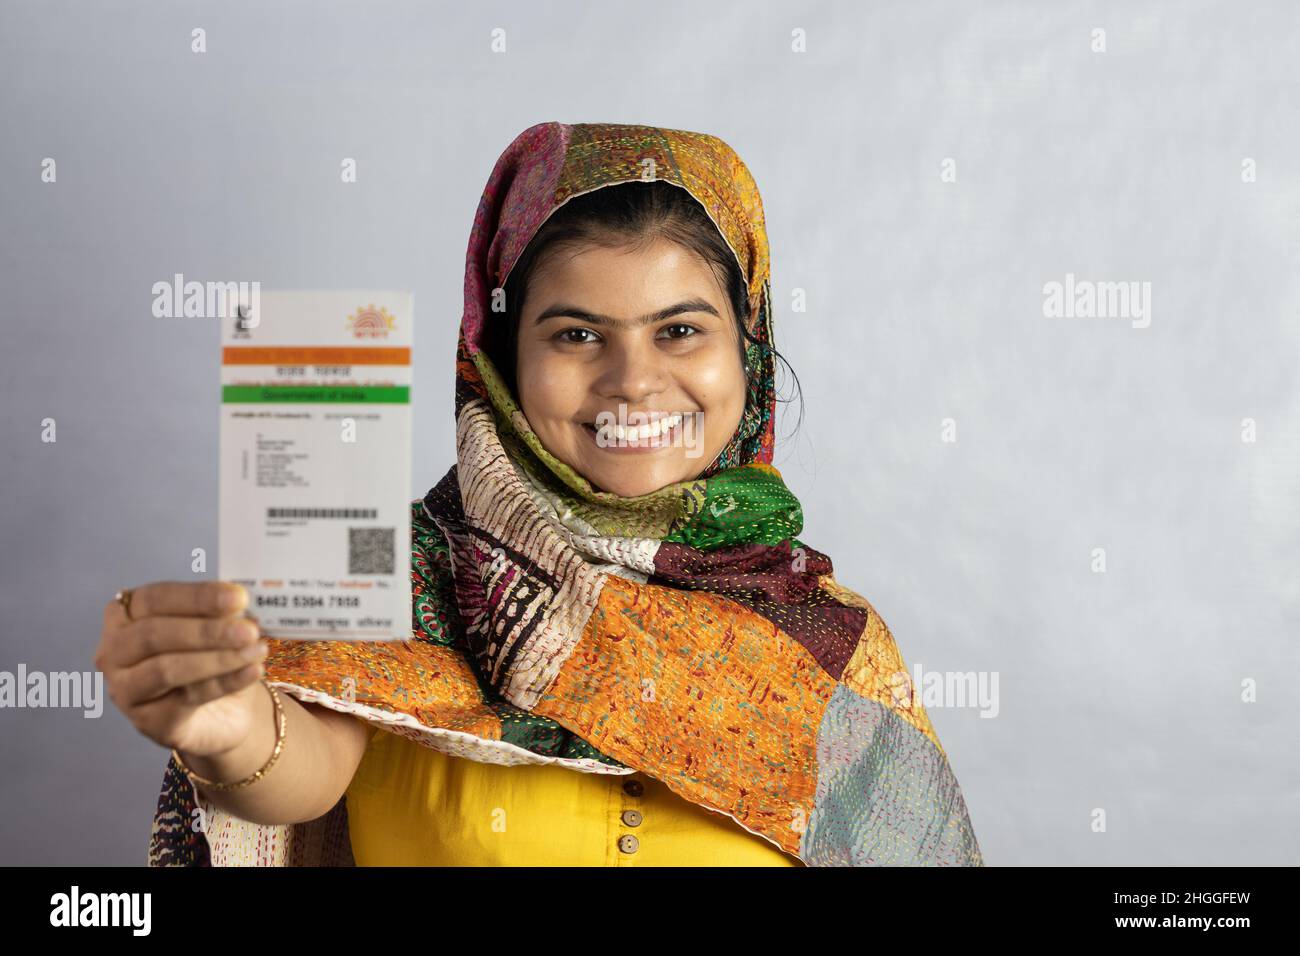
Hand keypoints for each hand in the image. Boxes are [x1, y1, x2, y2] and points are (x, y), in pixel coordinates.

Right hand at [94, 582, 269, 757]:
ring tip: (257, 650)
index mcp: (124, 614)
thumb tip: (240, 605)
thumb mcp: (216, 625)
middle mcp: (114, 651)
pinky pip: (187, 699)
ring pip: (166, 669)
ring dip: (218, 658)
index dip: (197, 596)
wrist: (223, 708)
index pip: (153, 598)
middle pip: (154, 634)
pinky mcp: (148, 721)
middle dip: (207, 630)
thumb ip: (221, 612)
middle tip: (250, 630)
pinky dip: (226, 682)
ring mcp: (124, 690)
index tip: (239, 597)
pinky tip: (253, 671)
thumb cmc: (210, 654)